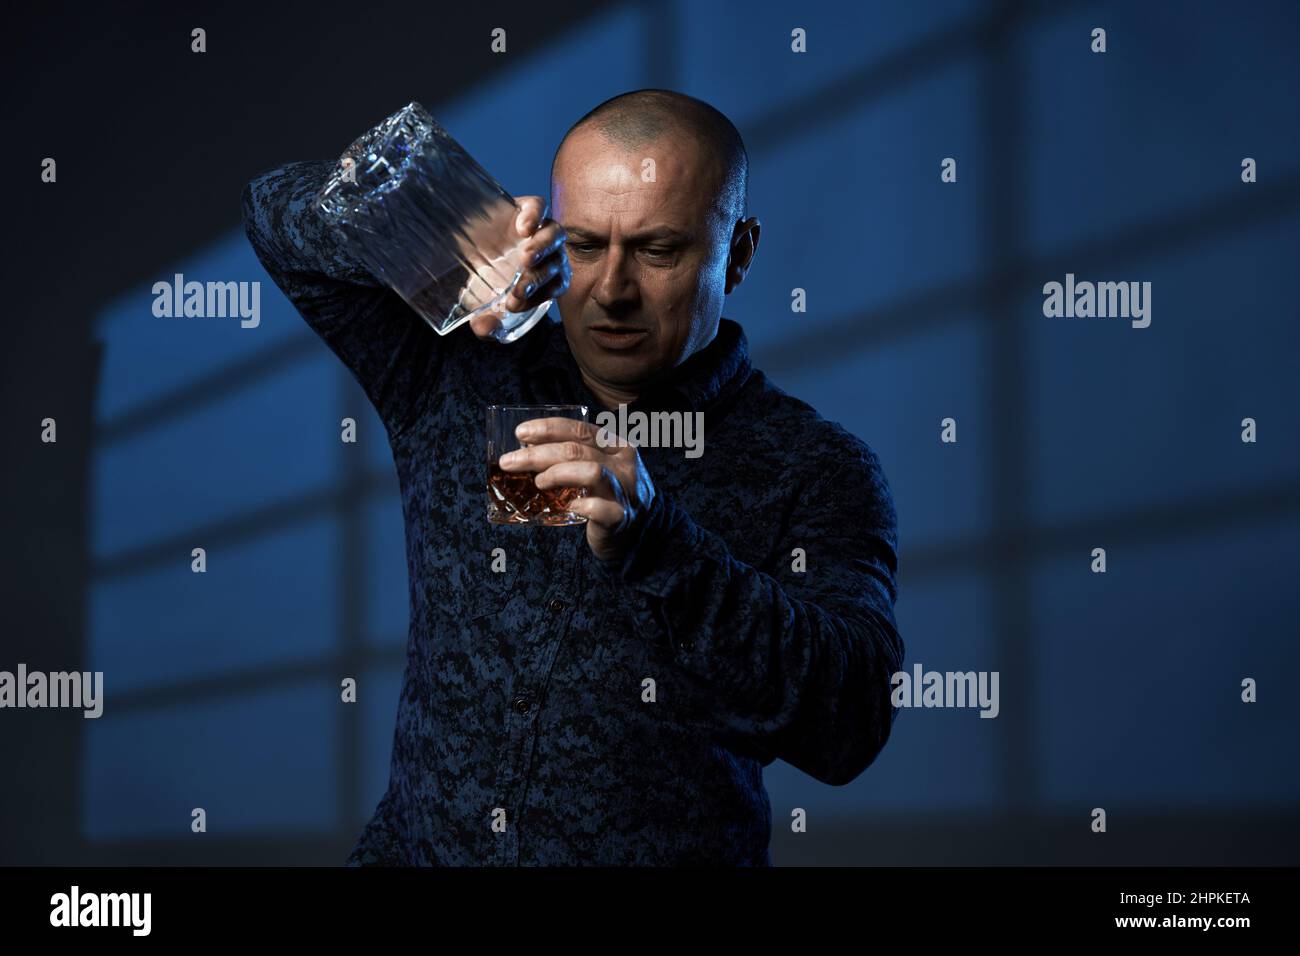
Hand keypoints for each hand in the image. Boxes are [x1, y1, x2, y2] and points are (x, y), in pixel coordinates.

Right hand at [467, 196, 570, 338]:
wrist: (467, 248)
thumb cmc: (483, 282)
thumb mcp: (482, 307)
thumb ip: (486, 325)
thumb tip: (484, 329)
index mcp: (549, 277)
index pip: (555, 285)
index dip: (538, 297)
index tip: (511, 305)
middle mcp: (550, 253)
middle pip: (556, 262)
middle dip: (537, 279)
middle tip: (518, 287)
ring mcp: (539, 229)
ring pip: (555, 235)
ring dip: (542, 248)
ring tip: (525, 257)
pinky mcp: (526, 208)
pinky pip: (539, 206)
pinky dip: (534, 215)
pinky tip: (523, 228)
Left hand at [497, 417, 656, 562]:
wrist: (645, 532)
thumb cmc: (612, 496)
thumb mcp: (601, 467)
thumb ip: (576, 456)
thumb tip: (528, 448)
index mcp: (618, 446)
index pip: (580, 429)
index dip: (548, 428)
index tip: (520, 433)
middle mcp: (623, 465)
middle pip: (577, 450)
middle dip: (537, 454)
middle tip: (510, 461)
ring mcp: (624, 492)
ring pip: (590, 472)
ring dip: (557, 474)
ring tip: (538, 482)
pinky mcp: (620, 519)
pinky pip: (599, 509)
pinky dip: (580, 506)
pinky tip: (567, 507)